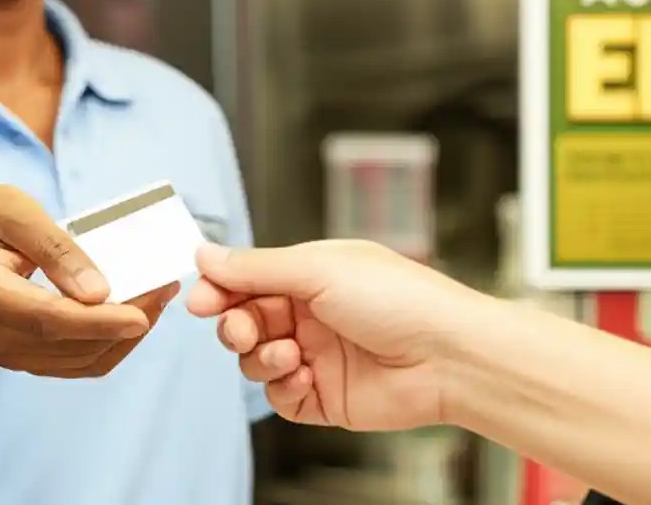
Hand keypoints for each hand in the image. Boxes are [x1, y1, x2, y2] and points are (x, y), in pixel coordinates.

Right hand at [0, 185, 178, 378]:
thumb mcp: (13, 208)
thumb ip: (54, 246)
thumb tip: (99, 292)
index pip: (46, 319)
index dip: (98, 322)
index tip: (144, 315)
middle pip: (68, 344)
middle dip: (124, 323)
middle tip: (166, 288)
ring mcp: (1, 351)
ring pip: (79, 360)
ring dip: (124, 335)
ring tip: (158, 297)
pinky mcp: (20, 357)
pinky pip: (75, 362)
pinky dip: (110, 342)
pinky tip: (136, 314)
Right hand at [187, 240, 481, 430]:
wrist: (449, 356)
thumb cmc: (399, 300)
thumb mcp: (318, 268)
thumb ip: (256, 266)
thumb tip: (205, 254)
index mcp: (310, 275)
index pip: (248, 280)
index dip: (220, 290)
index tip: (200, 300)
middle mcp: (311, 314)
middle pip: (245, 320)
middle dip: (235, 325)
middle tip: (241, 330)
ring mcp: (317, 356)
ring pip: (255, 360)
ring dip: (260, 357)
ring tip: (287, 353)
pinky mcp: (325, 396)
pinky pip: (280, 396)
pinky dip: (281, 387)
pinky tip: (302, 376)